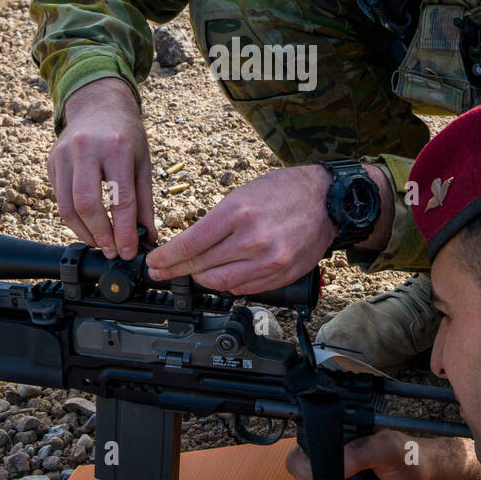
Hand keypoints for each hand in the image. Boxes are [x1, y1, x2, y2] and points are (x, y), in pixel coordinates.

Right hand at [47, 78, 154, 259]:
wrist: (98, 106)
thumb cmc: (125, 135)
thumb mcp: (143, 163)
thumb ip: (144, 202)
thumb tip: (147, 237)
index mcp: (116, 147)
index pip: (120, 199)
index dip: (124, 231)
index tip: (129, 251)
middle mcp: (86, 149)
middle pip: (87, 204)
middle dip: (101, 235)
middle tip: (111, 251)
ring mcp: (64, 155)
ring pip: (67, 206)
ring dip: (84, 232)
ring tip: (100, 243)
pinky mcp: (51, 162)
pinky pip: (59, 199)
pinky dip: (74, 218)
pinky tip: (88, 226)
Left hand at [144, 165, 336, 294]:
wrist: (326, 199)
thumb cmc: (284, 191)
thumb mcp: (243, 194)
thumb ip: (217, 222)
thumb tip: (191, 246)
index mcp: (238, 212)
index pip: (190, 244)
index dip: (166, 258)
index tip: (154, 263)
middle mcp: (252, 238)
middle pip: (201, 266)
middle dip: (176, 271)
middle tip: (161, 273)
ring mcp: (268, 260)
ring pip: (220, 282)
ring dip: (202, 280)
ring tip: (193, 274)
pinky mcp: (281, 274)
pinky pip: (244, 288)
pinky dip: (228, 285)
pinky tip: (223, 277)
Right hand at [285, 430, 434, 479]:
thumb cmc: (408, 459)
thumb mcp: (388, 448)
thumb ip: (362, 451)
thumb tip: (338, 463)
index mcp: (337, 433)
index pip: (305, 441)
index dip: (312, 460)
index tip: (337, 474)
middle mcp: (330, 450)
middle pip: (297, 465)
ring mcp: (331, 473)